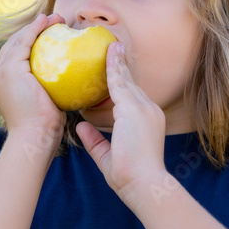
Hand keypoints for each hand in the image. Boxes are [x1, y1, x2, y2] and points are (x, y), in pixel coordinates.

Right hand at [0, 13, 66, 146]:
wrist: (34, 139)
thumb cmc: (45, 127)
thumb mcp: (46, 102)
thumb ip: (49, 87)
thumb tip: (67, 79)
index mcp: (3, 83)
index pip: (17, 55)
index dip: (33, 41)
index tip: (53, 33)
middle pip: (15, 44)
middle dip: (35, 30)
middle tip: (56, 21)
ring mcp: (1, 71)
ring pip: (19, 40)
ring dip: (37, 25)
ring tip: (55, 18)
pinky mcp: (10, 69)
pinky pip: (25, 42)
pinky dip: (36, 29)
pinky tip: (48, 22)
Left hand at [76, 42, 169, 202]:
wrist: (145, 184)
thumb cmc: (129, 177)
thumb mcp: (107, 156)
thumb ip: (95, 140)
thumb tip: (80, 126)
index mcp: (146, 121)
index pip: (131, 96)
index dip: (122, 82)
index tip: (114, 71)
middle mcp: (147, 110)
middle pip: (131, 83)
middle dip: (121, 66)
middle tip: (114, 48)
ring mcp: (143, 108)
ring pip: (127, 79)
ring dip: (118, 61)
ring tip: (111, 45)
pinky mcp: (134, 109)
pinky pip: (119, 83)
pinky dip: (113, 67)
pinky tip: (108, 53)